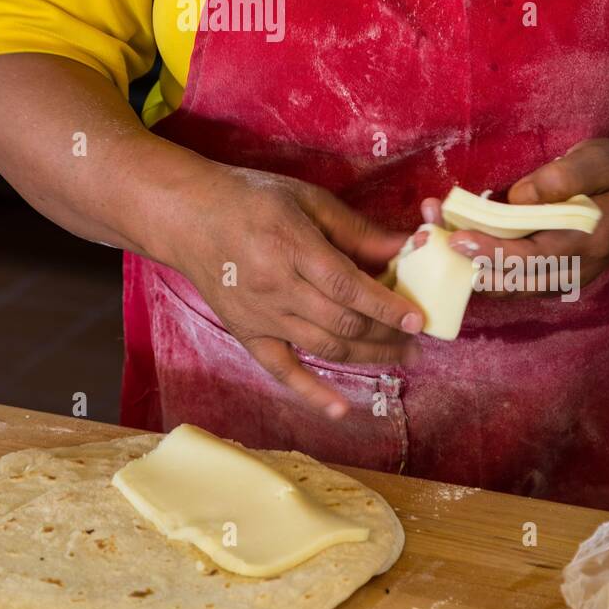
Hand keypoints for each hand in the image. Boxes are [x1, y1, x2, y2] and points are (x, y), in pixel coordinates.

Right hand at [159, 164, 422, 417]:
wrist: (190, 218)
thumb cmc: (252, 199)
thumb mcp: (306, 199)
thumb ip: (355, 229)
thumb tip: (404, 248)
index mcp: (291, 247)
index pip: (347, 287)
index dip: (386, 307)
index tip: (417, 319)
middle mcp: (276, 287)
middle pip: (342, 321)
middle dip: (387, 335)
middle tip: (417, 338)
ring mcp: (260, 316)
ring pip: (323, 346)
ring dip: (368, 358)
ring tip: (401, 357)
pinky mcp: (247, 334)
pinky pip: (281, 370)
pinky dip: (311, 392)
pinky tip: (341, 409)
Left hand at [436, 138, 608, 296]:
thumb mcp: (600, 159)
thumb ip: (564, 176)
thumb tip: (518, 197)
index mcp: (588, 242)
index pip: (532, 256)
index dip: (491, 252)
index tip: (456, 239)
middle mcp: (574, 270)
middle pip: (512, 280)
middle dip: (465, 262)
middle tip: (426, 237)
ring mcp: (562, 278)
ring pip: (507, 286)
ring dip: (466, 267)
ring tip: (430, 236)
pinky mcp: (551, 276)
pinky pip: (511, 281)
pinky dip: (479, 267)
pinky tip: (451, 243)